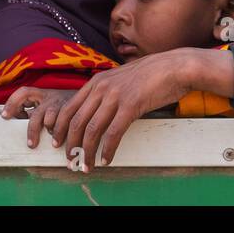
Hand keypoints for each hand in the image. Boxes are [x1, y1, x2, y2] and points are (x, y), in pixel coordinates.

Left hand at [2, 87, 75, 148]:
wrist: (92, 96)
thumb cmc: (66, 104)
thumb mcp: (50, 103)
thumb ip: (37, 112)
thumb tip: (20, 122)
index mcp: (43, 94)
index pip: (23, 93)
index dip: (12, 103)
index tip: (5, 116)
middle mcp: (51, 98)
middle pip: (36, 114)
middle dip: (32, 131)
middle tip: (31, 144)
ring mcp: (63, 105)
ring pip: (50, 120)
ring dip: (50, 131)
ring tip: (54, 143)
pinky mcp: (75, 111)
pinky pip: (66, 123)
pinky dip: (64, 133)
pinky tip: (66, 139)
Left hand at [51, 50, 200, 169]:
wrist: (175, 66)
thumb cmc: (152, 74)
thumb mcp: (121, 78)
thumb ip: (107, 91)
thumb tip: (98, 111)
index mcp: (97, 81)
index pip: (69, 107)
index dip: (61, 128)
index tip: (58, 143)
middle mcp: (102, 87)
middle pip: (77, 121)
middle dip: (71, 145)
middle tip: (70, 161)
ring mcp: (116, 96)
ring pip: (92, 130)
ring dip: (87, 152)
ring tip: (87, 166)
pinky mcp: (131, 105)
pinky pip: (113, 133)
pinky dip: (108, 150)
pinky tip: (106, 159)